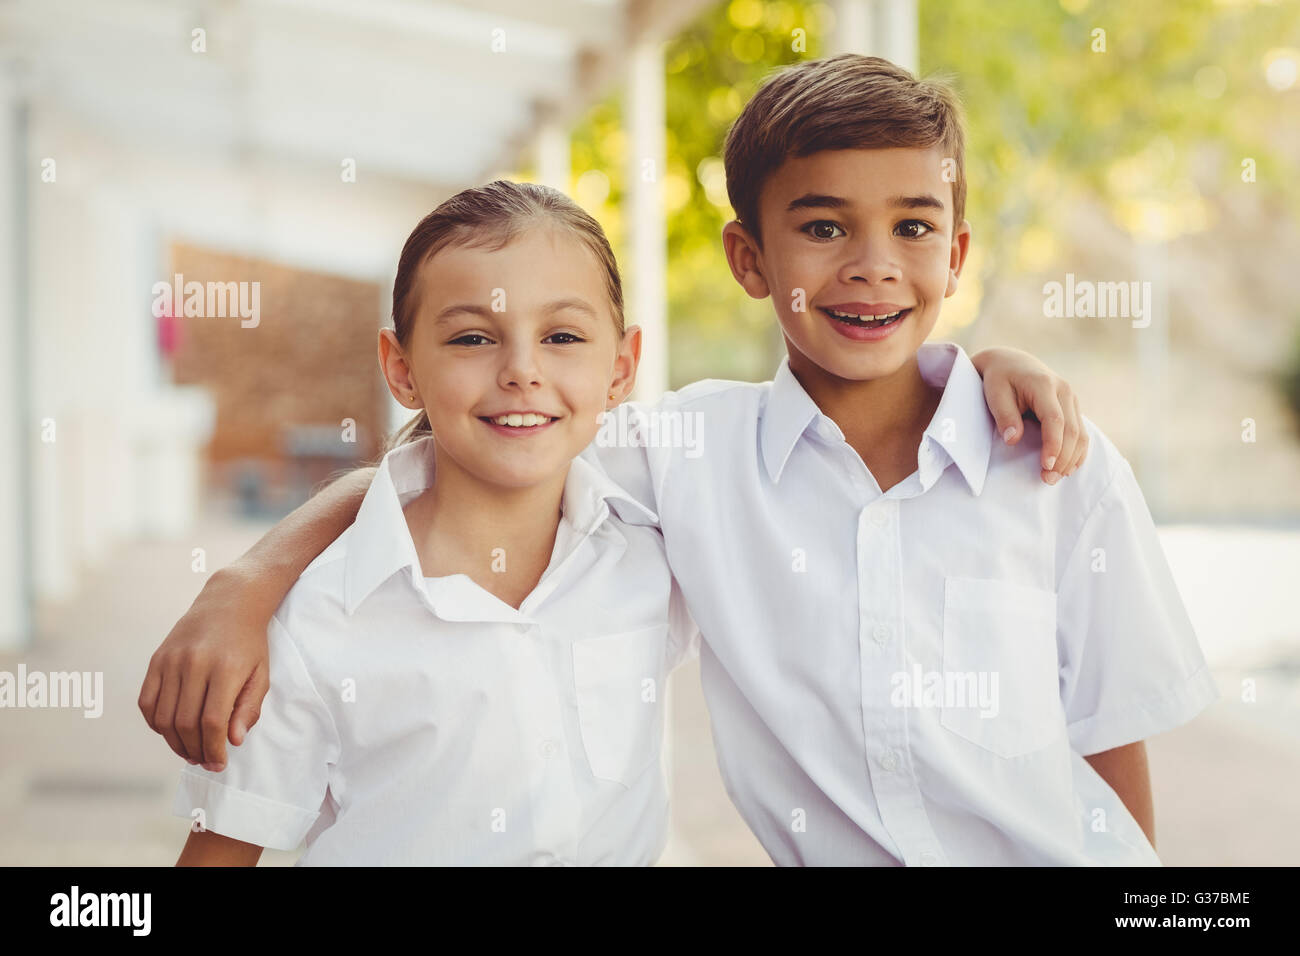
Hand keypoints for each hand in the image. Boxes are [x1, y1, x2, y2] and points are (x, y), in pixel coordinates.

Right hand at [139, 566, 271, 770]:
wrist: (229, 603)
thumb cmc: (249, 643)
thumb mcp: (261, 674)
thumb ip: (249, 708)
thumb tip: (234, 741)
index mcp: (224, 669)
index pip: (212, 722)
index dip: (213, 749)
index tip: (219, 763)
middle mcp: (194, 664)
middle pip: (185, 723)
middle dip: (195, 750)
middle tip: (204, 761)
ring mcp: (171, 661)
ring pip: (163, 717)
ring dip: (174, 742)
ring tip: (190, 751)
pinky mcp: (156, 660)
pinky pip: (147, 702)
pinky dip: (155, 723)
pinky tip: (170, 732)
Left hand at [972, 346, 1088, 483]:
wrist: (1010, 361)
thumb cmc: (999, 379)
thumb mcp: (994, 393)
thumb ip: (1004, 415)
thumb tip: (1013, 439)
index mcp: (1044, 385)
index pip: (1055, 419)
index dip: (1053, 444)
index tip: (1045, 466)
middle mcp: (1064, 390)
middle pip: (1072, 429)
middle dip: (1062, 457)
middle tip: (1048, 479)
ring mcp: (1071, 398)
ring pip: (1080, 433)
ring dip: (1071, 458)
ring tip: (1055, 477)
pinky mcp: (1072, 406)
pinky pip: (1081, 431)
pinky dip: (1077, 451)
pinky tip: (1068, 467)